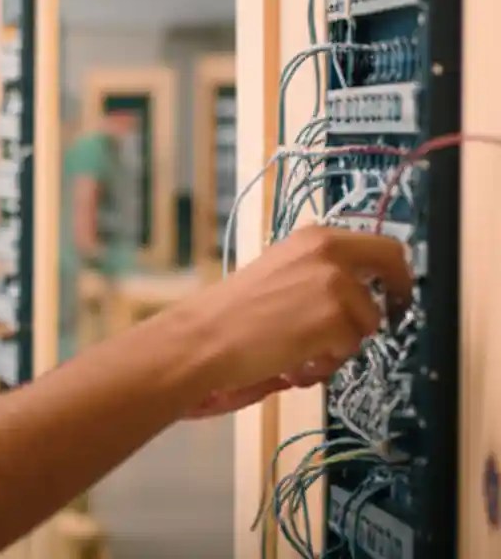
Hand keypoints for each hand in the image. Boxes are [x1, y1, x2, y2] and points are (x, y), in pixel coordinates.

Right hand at [172, 225, 410, 415]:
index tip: (393, 294)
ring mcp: (336, 286)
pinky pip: (349, 350)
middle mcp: (331, 253)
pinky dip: (325, 364)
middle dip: (392, 299)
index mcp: (315, 237)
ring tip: (300, 352)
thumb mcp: (281, 272)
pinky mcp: (336, 321)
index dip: (394, 272)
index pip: (380, 245)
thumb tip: (358, 292)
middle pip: (393, 268)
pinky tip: (294, 361)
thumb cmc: (232, 312)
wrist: (206, 336)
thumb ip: (317, 273)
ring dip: (342, 344)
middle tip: (384, 321)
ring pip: (368, 322)